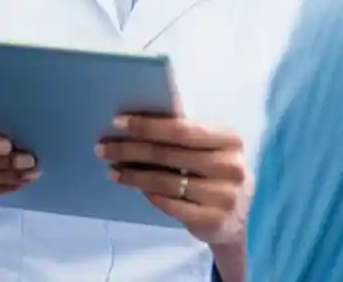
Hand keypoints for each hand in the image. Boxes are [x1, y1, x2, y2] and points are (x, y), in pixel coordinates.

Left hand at [96, 115, 251, 246]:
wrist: (239, 219)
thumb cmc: (217, 173)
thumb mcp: (213, 150)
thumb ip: (186, 137)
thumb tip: (135, 126)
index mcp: (230, 140)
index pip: (181, 129)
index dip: (147, 126)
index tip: (117, 122)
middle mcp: (231, 166)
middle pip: (168, 154)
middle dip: (130, 150)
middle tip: (103, 148)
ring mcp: (224, 196)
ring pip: (165, 181)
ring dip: (133, 175)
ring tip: (112, 170)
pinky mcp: (213, 220)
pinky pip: (170, 204)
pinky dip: (149, 194)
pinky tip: (135, 188)